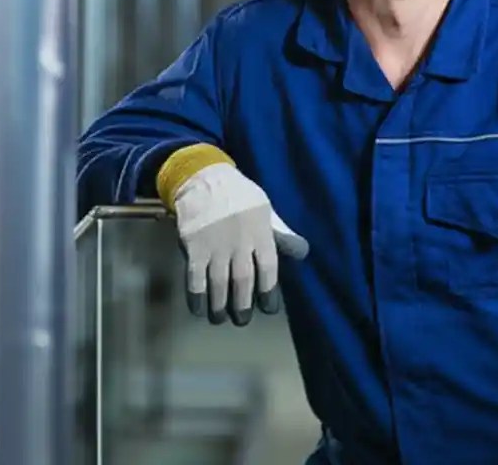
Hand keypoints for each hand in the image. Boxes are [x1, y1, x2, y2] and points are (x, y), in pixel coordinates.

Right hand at [172, 163, 308, 325]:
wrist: (203, 177)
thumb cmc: (238, 195)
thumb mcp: (265, 209)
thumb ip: (281, 233)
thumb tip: (303, 252)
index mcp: (261, 233)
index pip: (268, 270)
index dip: (269, 292)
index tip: (268, 308)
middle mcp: (240, 243)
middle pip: (244, 282)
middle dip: (243, 305)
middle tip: (242, 320)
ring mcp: (216, 246)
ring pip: (219, 284)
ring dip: (220, 306)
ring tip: (221, 318)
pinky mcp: (194, 247)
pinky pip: (195, 278)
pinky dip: (197, 297)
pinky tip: (199, 309)